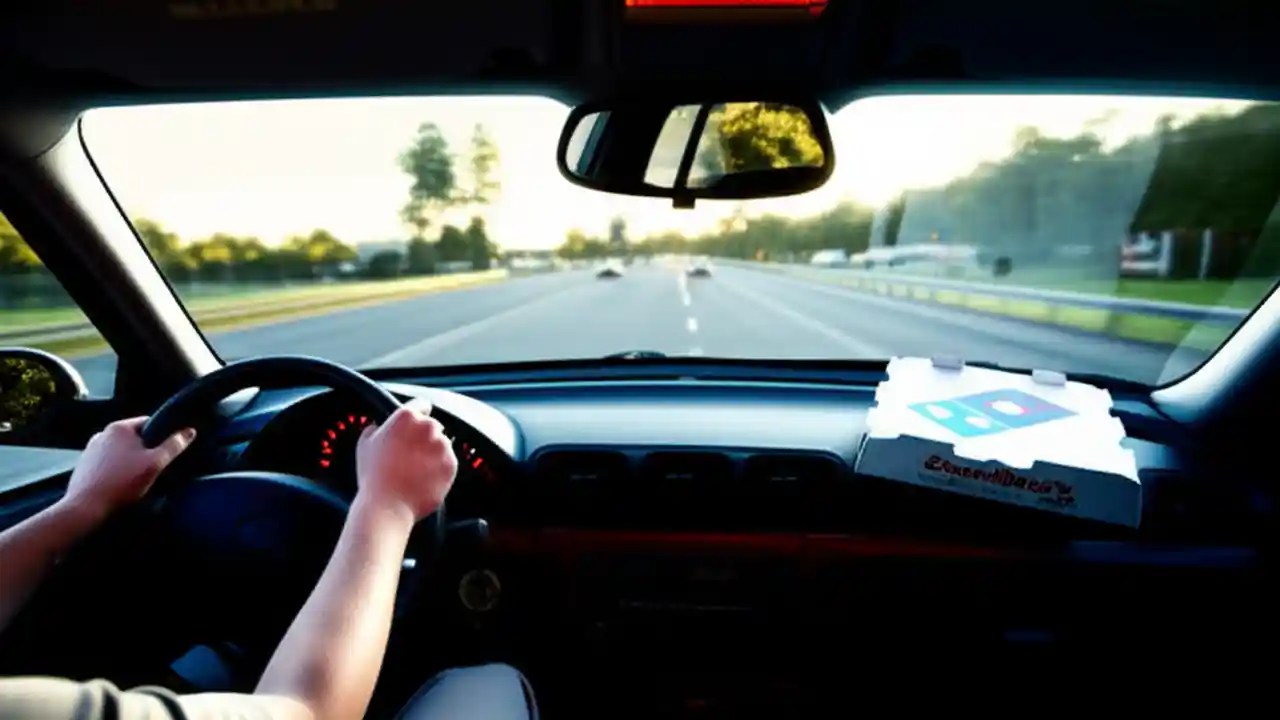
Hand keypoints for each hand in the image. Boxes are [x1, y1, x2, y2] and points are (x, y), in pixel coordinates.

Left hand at [62, 417, 195, 519]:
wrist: (85, 507)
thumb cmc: (122, 483)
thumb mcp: (155, 464)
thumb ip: (174, 446)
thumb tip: (189, 431)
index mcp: (119, 427)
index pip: (149, 423)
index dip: (162, 437)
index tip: (166, 454)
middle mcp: (102, 433)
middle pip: (134, 438)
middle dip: (145, 451)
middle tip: (153, 469)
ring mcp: (90, 449)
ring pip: (121, 451)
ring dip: (130, 461)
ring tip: (136, 480)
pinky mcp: (84, 465)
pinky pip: (108, 462)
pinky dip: (116, 470)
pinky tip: (120, 485)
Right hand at [355, 398, 455, 521]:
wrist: (387, 506)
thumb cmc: (373, 476)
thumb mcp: (365, 444)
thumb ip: (375, 428)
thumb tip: (379, 426)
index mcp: (406, 417)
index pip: (421, 405)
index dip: (417, 414)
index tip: (415, 424)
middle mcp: (428, 427)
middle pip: (432, 426)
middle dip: (424, 437)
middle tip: (410, 454)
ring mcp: (442, 446)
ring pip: (442, 444)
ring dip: (433, 453)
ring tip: (415, 470)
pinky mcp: (452, 464)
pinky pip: (448, 462)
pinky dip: (440, 469)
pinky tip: (424, 478)